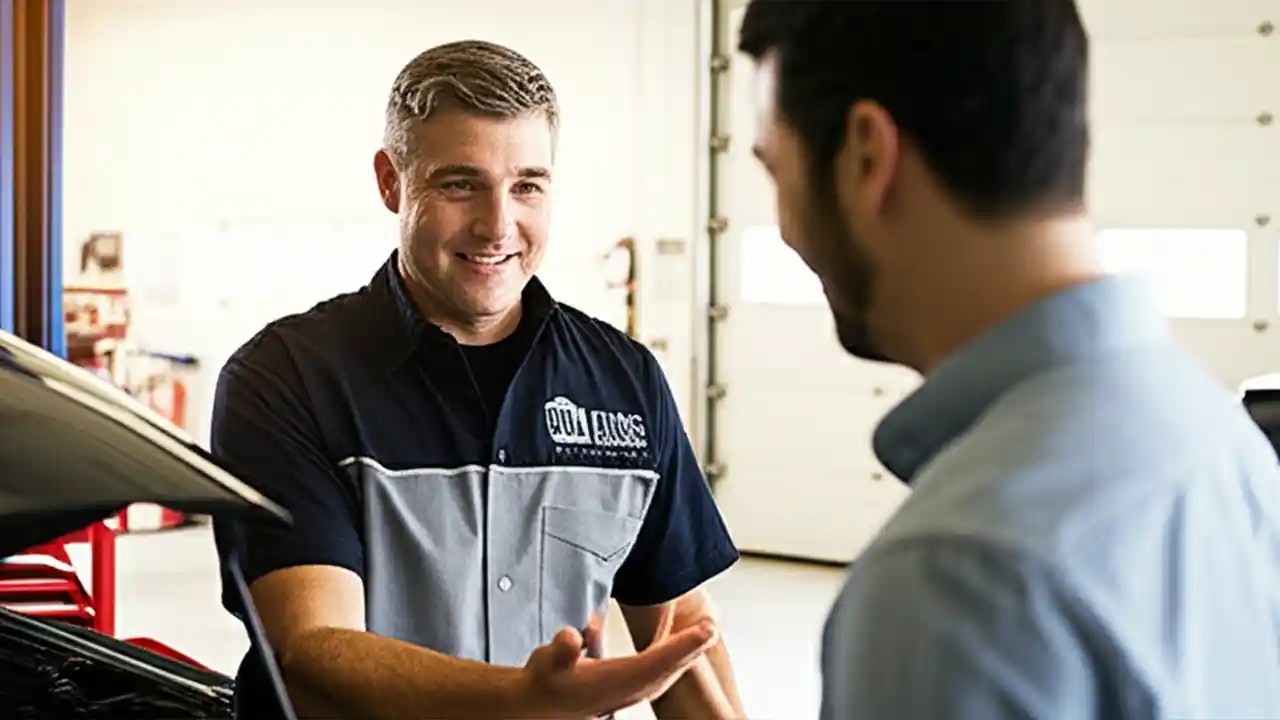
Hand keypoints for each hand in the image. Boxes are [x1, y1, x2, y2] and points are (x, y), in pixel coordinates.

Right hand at [521, 613, 717, 717]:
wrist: (536, 706)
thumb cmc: (545, 681)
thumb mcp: (546, 662)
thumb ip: (560, 650)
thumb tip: (571, 637)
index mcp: (613, 683)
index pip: (657, 661)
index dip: (682, 646)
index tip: (705, 631)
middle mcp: (625, 692)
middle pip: (668, 669)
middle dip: (691, 649)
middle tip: (712, 628)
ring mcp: (627, 695)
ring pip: (665, 675)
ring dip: (686, 656)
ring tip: (705, 636)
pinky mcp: (625, 693)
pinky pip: (657, 676)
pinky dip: (672, 662)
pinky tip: (681, 651)